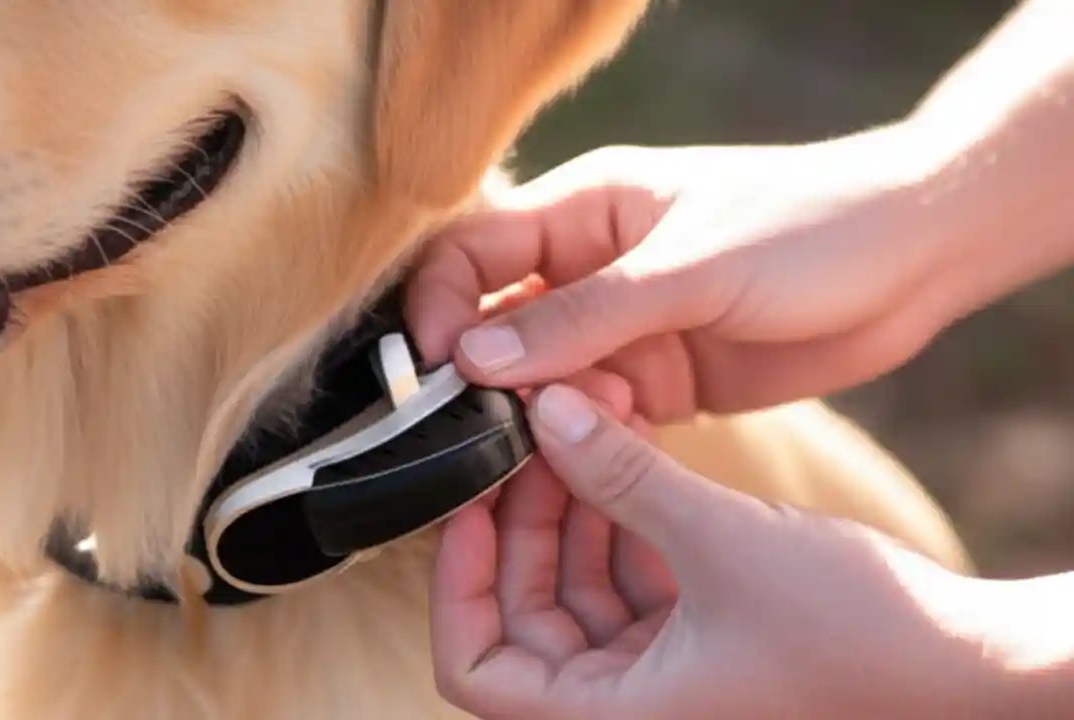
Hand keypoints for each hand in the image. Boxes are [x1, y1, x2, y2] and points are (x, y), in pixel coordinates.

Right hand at [406, 134, 966, 422]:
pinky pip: (596, 417)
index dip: (437, 306)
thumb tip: (475, 357)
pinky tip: (613, 448)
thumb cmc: (804, 227)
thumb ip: (585, 314)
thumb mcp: (691, 264)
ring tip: (586, 427)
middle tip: (494, 425)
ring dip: (546, 413)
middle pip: (495, 324)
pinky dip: (591, 438)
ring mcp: (623, 330)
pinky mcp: (659, 381)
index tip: (434, 368)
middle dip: (487, 376)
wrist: (913, 260)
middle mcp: (588, 271)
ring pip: (543, 381)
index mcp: (581, 211)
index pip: (470, 252)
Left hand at [430, 385, 999, 719]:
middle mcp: (630, 712)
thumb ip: (622, 476)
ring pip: (579, 595)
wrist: (970, 664)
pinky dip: (624, 527)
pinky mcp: (704, 649)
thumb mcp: (718, 541)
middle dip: (525, 522)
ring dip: (576, 514)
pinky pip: (632, 587)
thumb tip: (547, 415)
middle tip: (534, 438)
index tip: (469, 500)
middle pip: (526, 617)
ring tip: (583, 430)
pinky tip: (629, 460)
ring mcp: (667, 682)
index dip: (459, 581)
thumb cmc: (855, 632)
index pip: (476, 669)